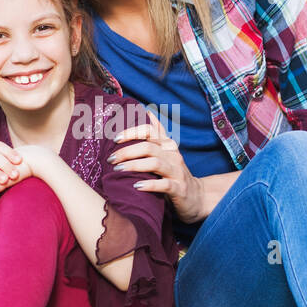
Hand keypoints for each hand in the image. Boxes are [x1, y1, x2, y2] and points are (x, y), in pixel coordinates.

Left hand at [107, 110, 204, 224]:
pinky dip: (149, 184)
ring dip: (134, 166)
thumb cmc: (174, 172)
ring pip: (155, 163)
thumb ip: (158, 133)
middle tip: (110, 159)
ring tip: (118, 169)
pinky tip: (136, 186)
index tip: (115, 139)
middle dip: (127, 152)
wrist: (195, 196)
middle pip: (148, 147)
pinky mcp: (178, 188)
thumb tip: (147, 110)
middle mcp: (173, 155)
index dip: (131, 132)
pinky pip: (163, 184)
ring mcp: (177, 171)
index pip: (149, 131)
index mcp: (168, 144)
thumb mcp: (167, 151)